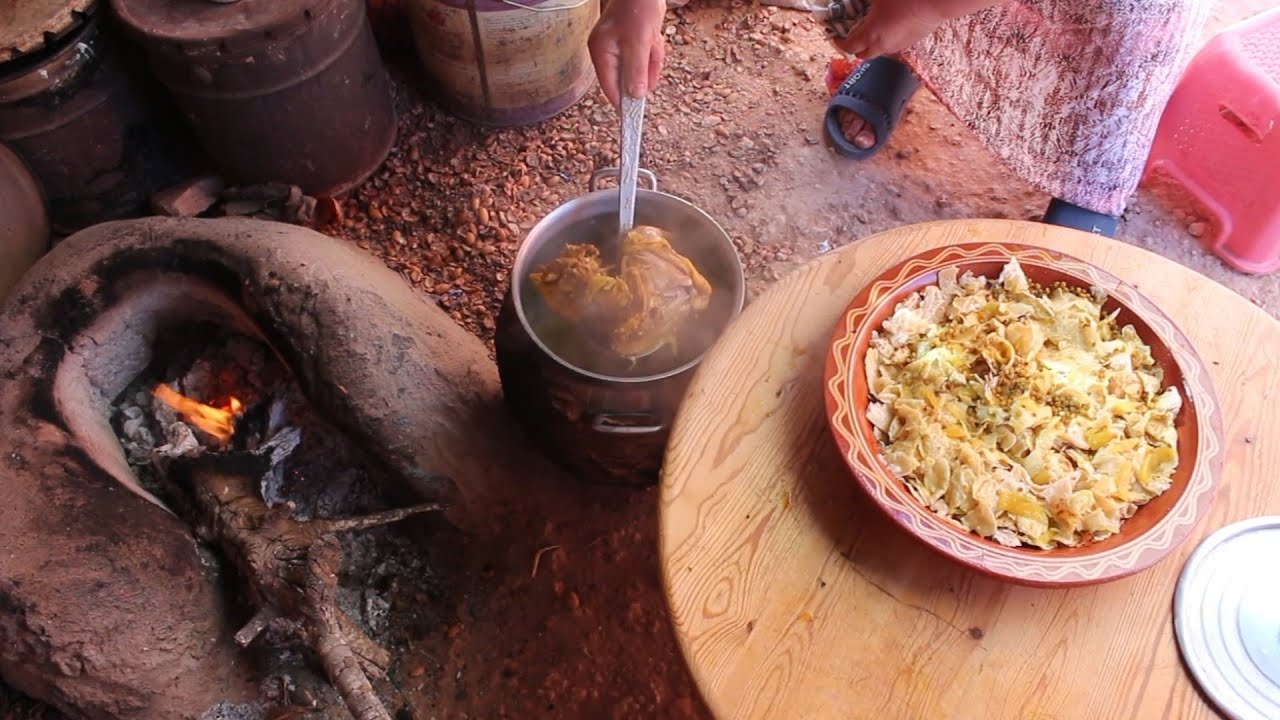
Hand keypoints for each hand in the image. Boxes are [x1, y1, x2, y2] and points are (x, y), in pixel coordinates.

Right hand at [588, 0, 667, 108]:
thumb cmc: (638, 8)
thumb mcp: (639, 42)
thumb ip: (636, 70)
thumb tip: (634, 96)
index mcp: (602, 52)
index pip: (610, 88)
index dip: (623, 103)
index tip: (634, 117)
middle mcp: (608, 53)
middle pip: (628, 80)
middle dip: (645, 71)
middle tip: (651, 57)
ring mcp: (620, 49)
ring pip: (641, 70)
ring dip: (652, 60)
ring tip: (654, 42)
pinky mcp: (633, 44)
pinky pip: (646, 59)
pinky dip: (654, 53)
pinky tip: (655, 39)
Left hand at [834, 0, 1000, 57]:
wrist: (939, 0)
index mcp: (871, 34)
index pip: (849, 46)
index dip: (839, 41)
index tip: (835, 34)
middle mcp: (883, 45)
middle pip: (863, 54)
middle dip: (855, 46)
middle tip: (852, 33)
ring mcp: (900, 45)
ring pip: (880, 51)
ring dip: (872, 43)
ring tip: (872, 27)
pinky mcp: (913, 41)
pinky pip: (894, 44)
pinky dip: (887, 38)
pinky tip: (891, 24)